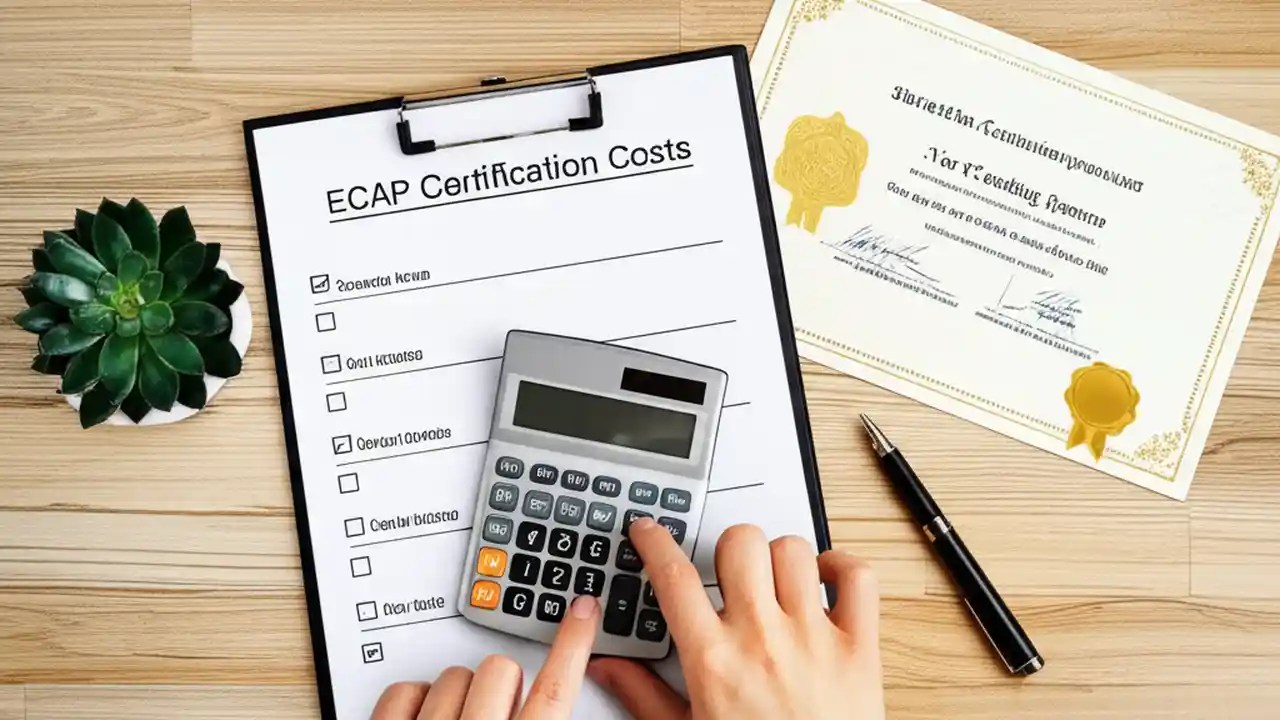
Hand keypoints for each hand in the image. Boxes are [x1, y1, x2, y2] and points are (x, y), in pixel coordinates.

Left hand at [370, 595, 599, 718]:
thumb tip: (560, 702)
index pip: (556, 689)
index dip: (573, 644)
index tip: (582, 608)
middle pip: (499, 670)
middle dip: (500, 686)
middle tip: (496, 712)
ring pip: (452, 675)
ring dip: (458, 696)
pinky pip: (404, 691)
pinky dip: (413, 701)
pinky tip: (422, 718)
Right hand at [588, 520, 883, 719]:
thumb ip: (643, 694)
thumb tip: (608, 667)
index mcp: (713, 659)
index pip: (673, 576)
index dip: (655, 542)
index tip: (651, 531)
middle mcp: (762, 639)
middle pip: (739, 544)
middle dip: (729, 548)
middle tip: (729, 572)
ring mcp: (814, 637)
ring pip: (794, 550)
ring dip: (780, 558)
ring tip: (775, 581)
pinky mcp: (858, 647)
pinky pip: (856, 578)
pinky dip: (842, 567)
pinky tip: (824, 581)